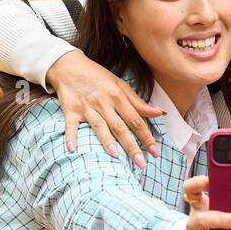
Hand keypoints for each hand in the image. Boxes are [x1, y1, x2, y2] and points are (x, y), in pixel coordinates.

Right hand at [46, 50, 165, 162]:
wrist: (69, 66)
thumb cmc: (98, 77)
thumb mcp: (120, 85)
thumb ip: (139, 102)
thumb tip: (160, 113)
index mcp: (118, 96)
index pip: (136, 120)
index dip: (146, 136)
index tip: (155, 152)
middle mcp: (104, 103)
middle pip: (120, 127)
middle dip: (131, 146)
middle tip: (141, 163)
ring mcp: (87, 107)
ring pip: (99, 126)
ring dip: (106, 141)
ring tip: (116, 156)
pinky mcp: (71, 110)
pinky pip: (71, 126)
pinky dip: (70, 137)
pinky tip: (72, 150)